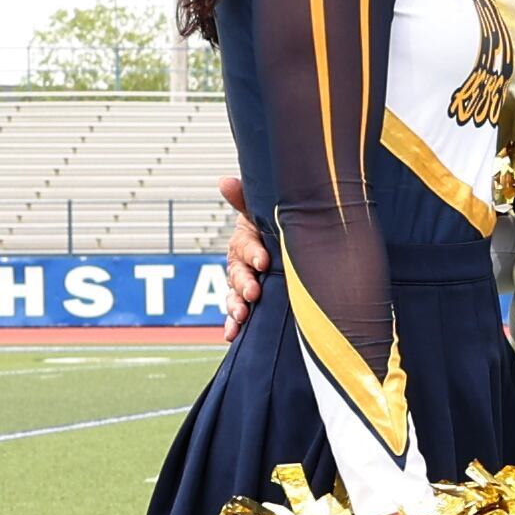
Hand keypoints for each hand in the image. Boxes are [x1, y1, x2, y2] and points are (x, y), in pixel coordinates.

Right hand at [218, 175, 269, 343]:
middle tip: (253, 293)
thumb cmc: (277, 227)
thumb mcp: (265, 213)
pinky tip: (231, 334)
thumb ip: (246, 201)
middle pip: (237, 273)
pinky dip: (232, 324)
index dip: (252, 253)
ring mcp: (243, 283)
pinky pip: (236, 313)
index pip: (245, 246)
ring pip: (234, 294)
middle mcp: (241, 262)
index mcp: (246, 240)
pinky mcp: (247, 301)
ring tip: (241, 316)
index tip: (263, 261)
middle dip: (243, 284)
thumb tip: (224, 180)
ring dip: (235, 306)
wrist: (290, 246)